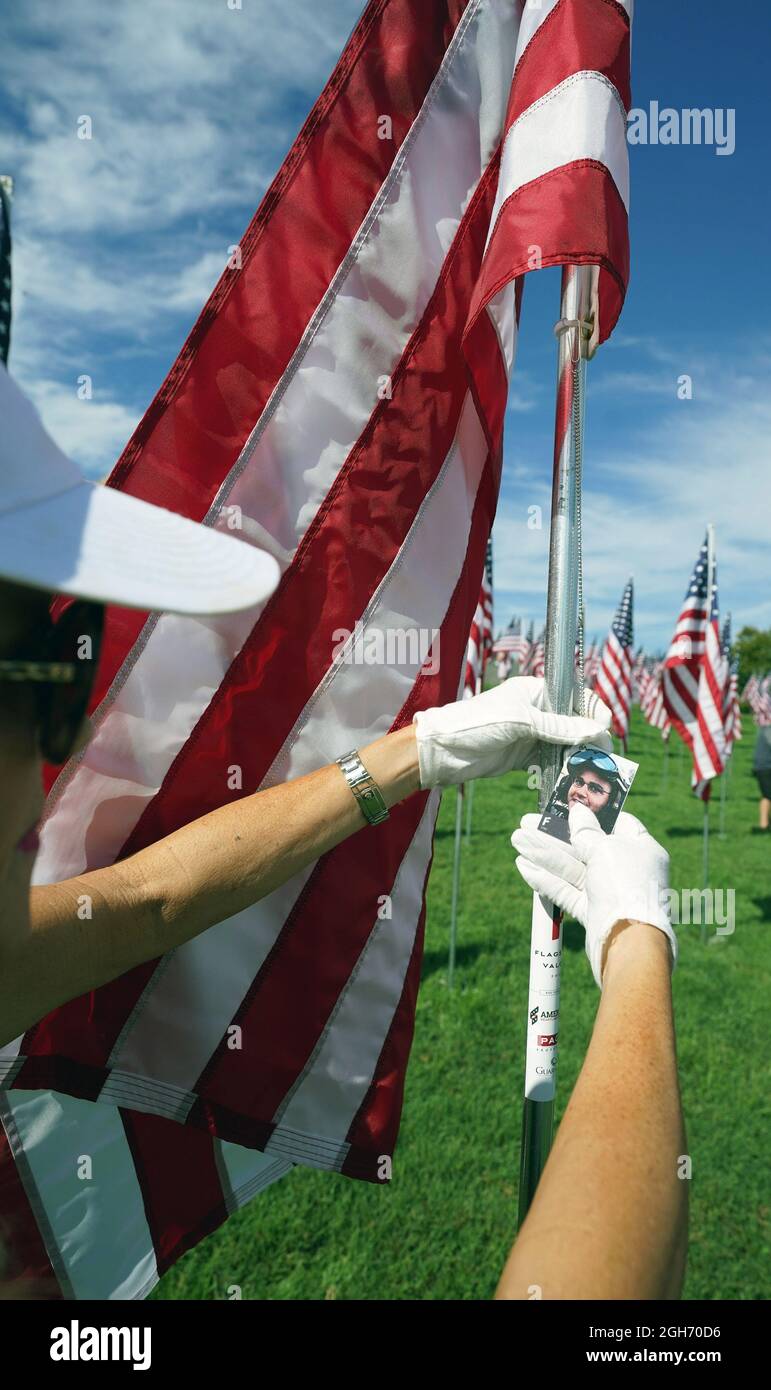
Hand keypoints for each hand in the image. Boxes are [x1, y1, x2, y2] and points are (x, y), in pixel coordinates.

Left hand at [413, 676, 610, 789]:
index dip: (593, 712)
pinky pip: (550, 763)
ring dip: (578, 758)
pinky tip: (571, 782)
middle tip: (603, 759)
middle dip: (590, 740)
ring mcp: (532, 735)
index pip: (576, 696)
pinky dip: (561, 772)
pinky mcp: (524, 756)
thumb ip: (559, 727)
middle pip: (575, 723)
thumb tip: (598, 730)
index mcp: (537, 691)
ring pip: (565, 746)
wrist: (443, 750)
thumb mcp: (521, 721)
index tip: (604, 730)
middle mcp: (538, 711)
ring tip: (590, 773)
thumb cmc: (477, 723)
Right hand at [511, 803, 676, 986]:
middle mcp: (626, 869)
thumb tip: (578, 811)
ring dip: (543, 853)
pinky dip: (546, 878)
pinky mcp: (592, 911)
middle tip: (527, 822)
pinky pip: (567, 890)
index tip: (568, 805)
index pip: (618, 823)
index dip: (593, 814)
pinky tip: (524, 866)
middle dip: (555, 834)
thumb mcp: (605, 848)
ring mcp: (608, 892)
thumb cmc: (625, 886)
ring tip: (516, 839)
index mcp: (641, 849)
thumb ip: (586, 830)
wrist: (629, 941)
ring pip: (572, 868)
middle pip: (586, 846)